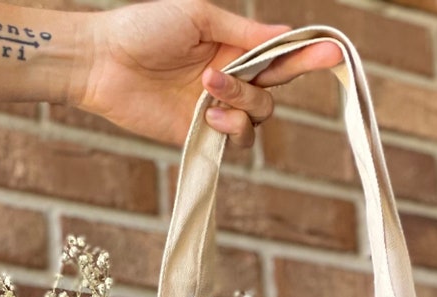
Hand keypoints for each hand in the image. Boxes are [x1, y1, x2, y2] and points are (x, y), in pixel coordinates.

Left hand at [77, 0, 341, 146]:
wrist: (102, 62)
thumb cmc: (143, 28)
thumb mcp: (199, 16)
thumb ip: (244, 32)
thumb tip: (287, 34)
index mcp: (232, 45)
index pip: (280, 53)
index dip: (308, 55)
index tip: (334, 52)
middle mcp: (231, 76)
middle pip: (276, 87)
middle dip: (266, 81)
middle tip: (222, 74)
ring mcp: (219, 106)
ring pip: (260, 115)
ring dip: (241, 103)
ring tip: (206, 89)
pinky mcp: (204, 133)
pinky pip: (239, 138)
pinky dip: (232, 128)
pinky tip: (209, 116)